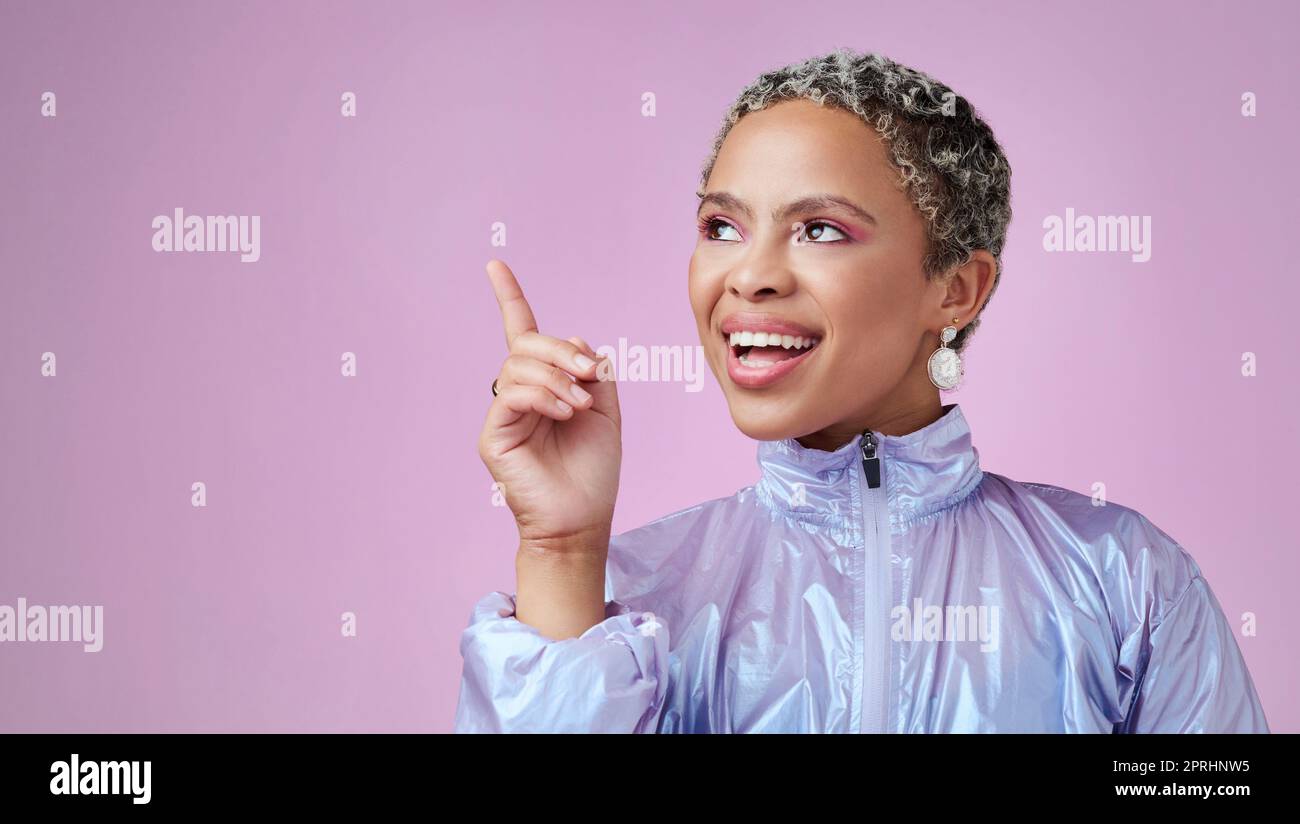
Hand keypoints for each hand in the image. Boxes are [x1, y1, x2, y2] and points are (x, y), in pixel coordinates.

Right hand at [478, 259, 621, 551]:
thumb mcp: (606, 409)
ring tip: (581, 405)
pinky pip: (512, 394)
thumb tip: (576, 341)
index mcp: (544, 384)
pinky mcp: (494, 435)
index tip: (495, 265)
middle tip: (592, 375)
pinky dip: (544, 395)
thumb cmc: (593, 470)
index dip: (509, 297)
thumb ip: (593, 370)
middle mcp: (518, 395)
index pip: (522, 333)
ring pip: (519, 365)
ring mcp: (503, 414)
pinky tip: (565, 412)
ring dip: (559, 377)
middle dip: (562, 350)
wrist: (583, 518)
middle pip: (527, 344)